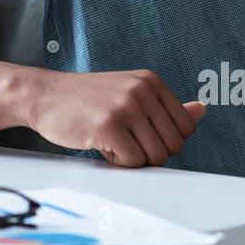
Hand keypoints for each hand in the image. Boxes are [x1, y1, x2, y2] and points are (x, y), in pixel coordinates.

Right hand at [26, 69, 205, 167]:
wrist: (43, 95)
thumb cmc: (87, 99)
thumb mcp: (129, 93)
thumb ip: (166, 106)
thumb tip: (202, 111)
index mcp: (151, 81)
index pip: (186, 129)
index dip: (163, 140)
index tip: (138, 132)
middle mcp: (142, 90)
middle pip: (173, 146)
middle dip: (149, 152)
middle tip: (122, 137)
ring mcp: (125, 107)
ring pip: (155, 157)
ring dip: (132, 158)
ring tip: (110, 139)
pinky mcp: (108, 126)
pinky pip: (133, 163)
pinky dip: (117, 162)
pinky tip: (99, 143)